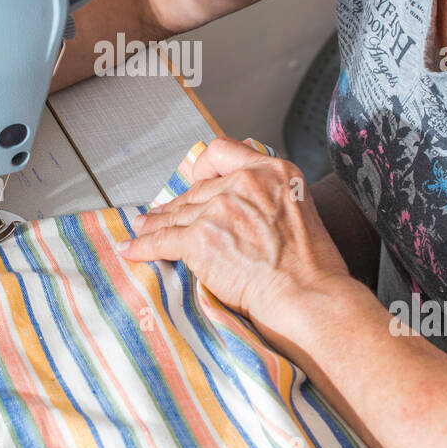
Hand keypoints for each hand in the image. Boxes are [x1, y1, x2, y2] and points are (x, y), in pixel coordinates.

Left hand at [117, 137, 350, 334]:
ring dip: (157, 224)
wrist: (310, 296)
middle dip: (178, 205)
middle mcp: (245, 182)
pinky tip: (132, 250)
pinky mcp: (200, 238)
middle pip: (198, 189)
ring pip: (177, 214)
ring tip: (143, 229)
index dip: (204, 166)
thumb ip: (271, 199)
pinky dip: (144, 247)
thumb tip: (246, 213)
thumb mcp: (301, 210)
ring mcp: (220, 208)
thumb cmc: (314, 268)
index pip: (224, 151)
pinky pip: (162, 240)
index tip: (195, 177)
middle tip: (162, 215)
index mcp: (273, 171)